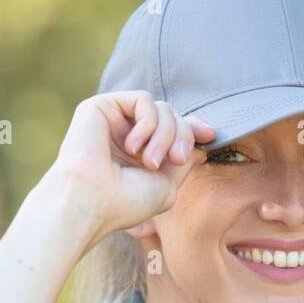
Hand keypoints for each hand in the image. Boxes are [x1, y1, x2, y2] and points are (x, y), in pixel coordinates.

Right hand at [50, 90, 217, 237]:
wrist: (92, 201)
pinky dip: (148, 123)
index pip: (174, 130)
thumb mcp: (168, 184)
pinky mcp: (102, 106)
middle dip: (182, 137)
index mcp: (142, 154)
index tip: (211, 134)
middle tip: (174, 159)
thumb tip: (202, 135)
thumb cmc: (125, 202)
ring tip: (150, 161)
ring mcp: (116, 121)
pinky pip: (142, 100)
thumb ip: (184, 158)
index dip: (194, 129)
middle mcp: (129, 135)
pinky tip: (133, 146)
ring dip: (165, 135)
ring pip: (162, 108)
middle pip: (174, 117)